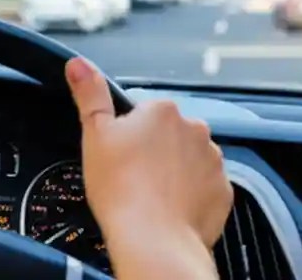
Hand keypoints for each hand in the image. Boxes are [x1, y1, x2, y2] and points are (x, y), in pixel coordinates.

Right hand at [65, 57, 231, 275]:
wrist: (153, 239)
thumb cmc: (120, 188)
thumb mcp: (94, 135)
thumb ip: (90, 94)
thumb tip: (77, 63)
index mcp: (162, 110)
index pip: (144, 115)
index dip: (128, 136)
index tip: (120, 157)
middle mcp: (194, 128)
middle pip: (169, 135)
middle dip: (155, 151)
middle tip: (133, 177)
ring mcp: (213, 160)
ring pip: (189, 159)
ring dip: (175, 171)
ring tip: (152, 196)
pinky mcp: (223, 190)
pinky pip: (205, 186)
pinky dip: (192, 194)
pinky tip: (172, 208)